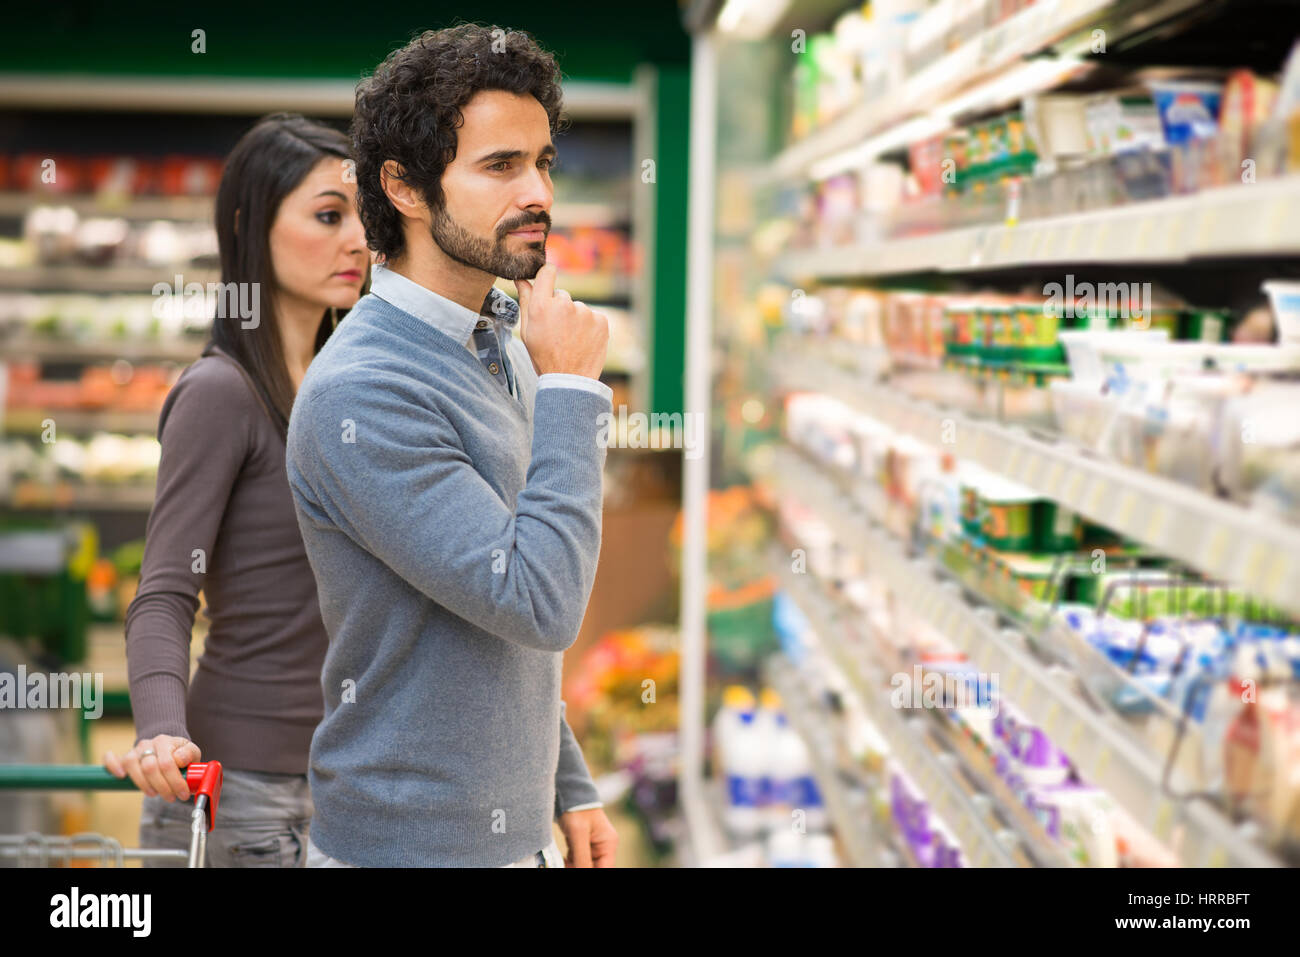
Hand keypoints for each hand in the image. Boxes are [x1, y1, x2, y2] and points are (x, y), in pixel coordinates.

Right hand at [104, 734, 199, 801]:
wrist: (168, 748)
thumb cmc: (180, 754)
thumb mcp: (192, 753)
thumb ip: (190, 754)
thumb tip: (180, 759)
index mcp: (165, 741)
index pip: (167, 763)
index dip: (175, 782)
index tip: (182, 794)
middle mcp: (148, 744)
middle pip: (149, 767)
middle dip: (162, 787)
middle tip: (170, 797)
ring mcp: (134, 751)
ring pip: (131, 764)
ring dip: (142, 784)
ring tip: (154, 793)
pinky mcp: (124, 758)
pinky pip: (111, 759)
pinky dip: (112, 766)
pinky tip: (120, 776)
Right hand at [513, 264, 607, 379]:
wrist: (569, 381)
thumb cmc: (543, 356)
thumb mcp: (527, 331)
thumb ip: (525, 301)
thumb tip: (521, 279)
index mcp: (542, 306)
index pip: (547, 272)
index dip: (546, 274)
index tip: (546, 278)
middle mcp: (564, 304)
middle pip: (561, 295)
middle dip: (559, 308)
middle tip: (556, 331)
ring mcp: (585, 312)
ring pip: (577, 308)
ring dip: (575, 319)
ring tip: (570, 340)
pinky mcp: (601, 320)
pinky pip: (592, 317)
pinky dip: (588, 327)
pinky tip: (582, 342)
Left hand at [557, 806, 617, 867]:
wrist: (567, 792)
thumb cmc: (576, 809)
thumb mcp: (578, 834)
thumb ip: (582, 857)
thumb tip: (583, 872)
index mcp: (608, 844)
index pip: (605, 868)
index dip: (592, 872)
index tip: (577, 868)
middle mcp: (603, 846)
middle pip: (594, 867)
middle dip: (579, 867)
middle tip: (566, 864)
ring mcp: (592, 845)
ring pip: (583, 864)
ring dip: (573, 865)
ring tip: (562, 861)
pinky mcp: (582, 844)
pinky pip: (577, 859)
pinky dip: (569, 861)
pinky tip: (562, 859)